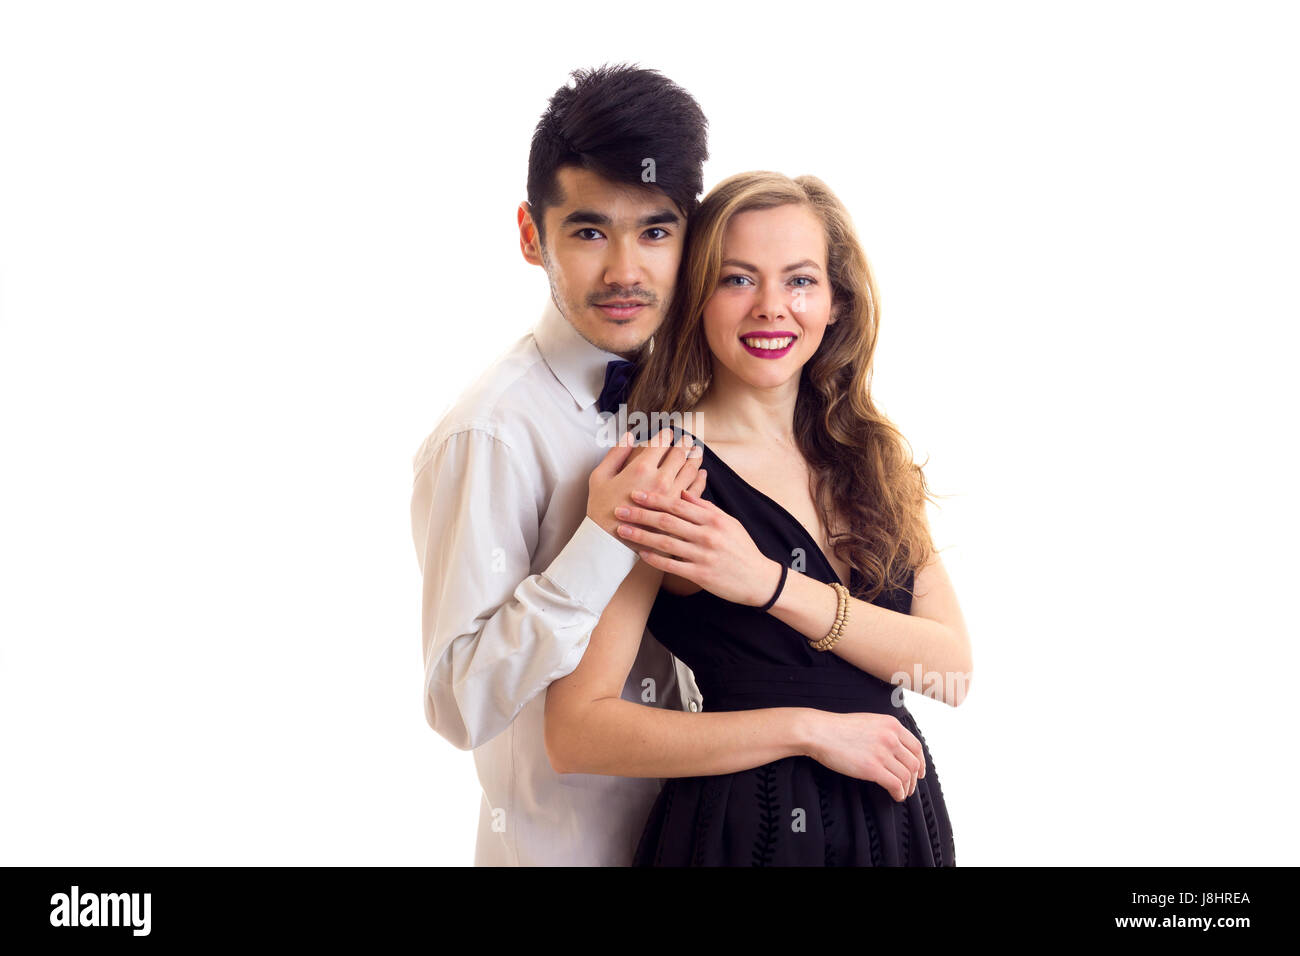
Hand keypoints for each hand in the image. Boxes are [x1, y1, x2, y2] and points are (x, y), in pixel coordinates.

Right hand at [587, 428, 705, 544]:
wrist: (610, 542)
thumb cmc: (601, 508)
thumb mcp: (600, 477)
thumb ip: (615, 453)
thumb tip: (629, 435)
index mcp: (641, 468)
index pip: (661, 442)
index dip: (666, 434)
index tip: (669, 432)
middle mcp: (661, 479)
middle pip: (680, 453)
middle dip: (684, 443)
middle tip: (687, 440)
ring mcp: (672, 496)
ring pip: (691, 469)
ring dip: (695, 458)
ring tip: (696, 452)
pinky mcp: (678, 511)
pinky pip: (696, 490)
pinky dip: (700, 479)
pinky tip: (701, 474)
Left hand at [612, 486, 783, 606]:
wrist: (758, 579)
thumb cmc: (741, 548)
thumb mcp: (728, 522)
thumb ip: (705, 507)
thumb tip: (683, 490)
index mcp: (713, 519)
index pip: (677, 504)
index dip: (654, 498)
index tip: (634, 493)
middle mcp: (707, 535)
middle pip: (667, 521)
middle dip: (640, 514)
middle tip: (619, 509)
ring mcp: (703, 555)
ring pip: (666, 542)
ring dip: (641, 535)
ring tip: (622, 530)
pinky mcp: (701, 575)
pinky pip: (672, 565)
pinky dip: (655, 559)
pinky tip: (640, 554)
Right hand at [804, 710, 925, 801]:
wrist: (820, 732)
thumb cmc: (838, 728)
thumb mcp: (868, 721)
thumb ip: (885, 732)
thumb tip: (896, 749)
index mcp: (891, 725)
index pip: (916, 747)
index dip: (921, 762)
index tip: (919, 771)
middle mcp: (891, 737)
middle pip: (914, 763)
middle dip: (914, 778)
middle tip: (910, 786)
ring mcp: (882, 753)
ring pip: (906, 776)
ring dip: (907, 788)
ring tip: (902, 793)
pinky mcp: (872, 768)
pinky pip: (895, 785)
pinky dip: (899, 793)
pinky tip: (895, 796)